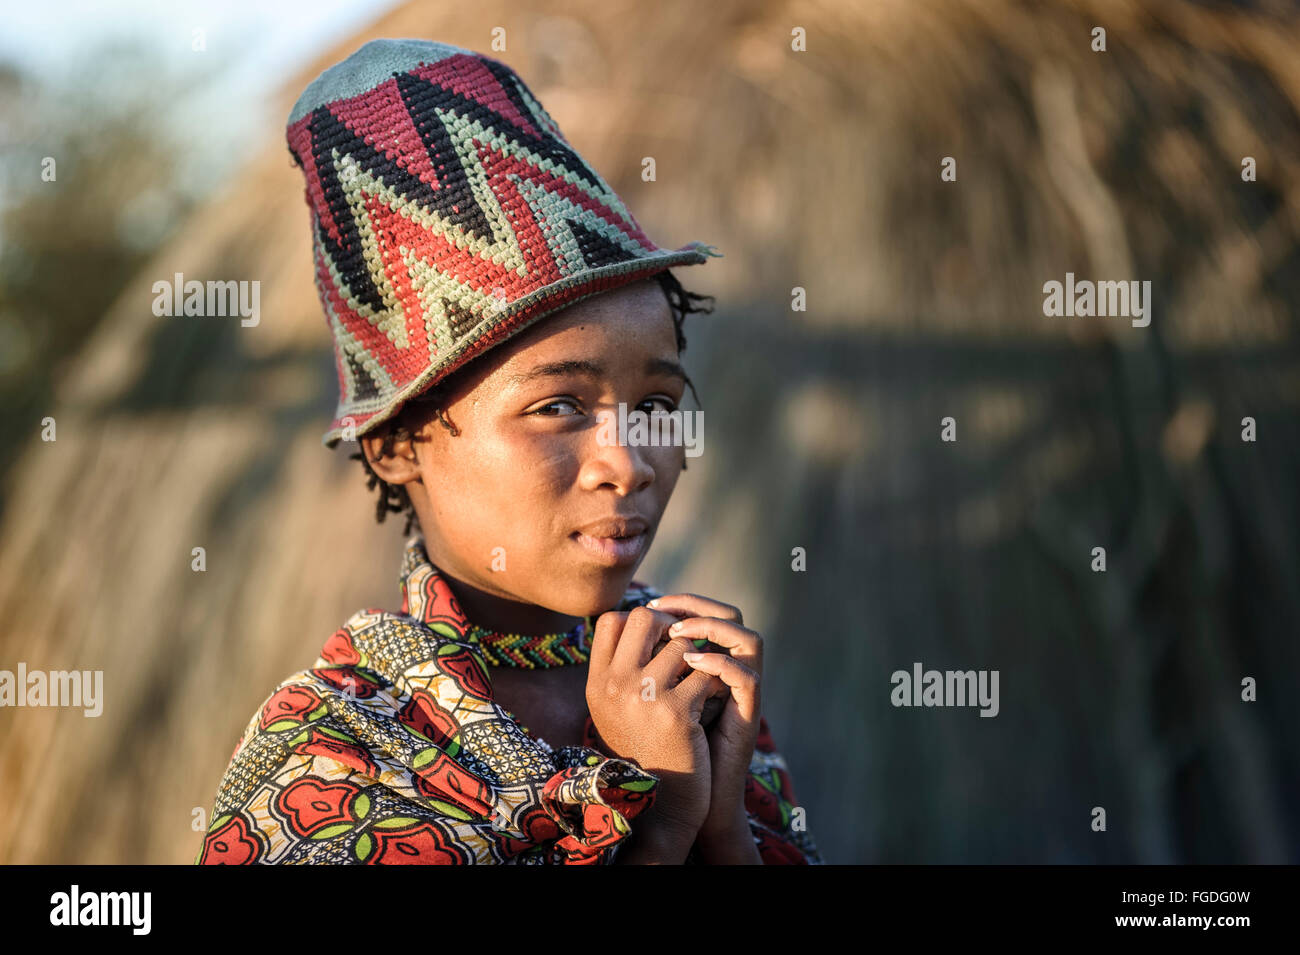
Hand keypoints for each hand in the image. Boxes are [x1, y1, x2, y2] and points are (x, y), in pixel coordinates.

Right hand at [585, 606, 725, 842]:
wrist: (661, 806)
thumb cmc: (644, 753)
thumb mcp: (615, 711)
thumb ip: (621, 670)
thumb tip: (640, 619)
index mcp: (597, 683)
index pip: (611, 619)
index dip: (640, 621)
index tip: (659, 640)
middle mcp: (614, 685)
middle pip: (644, 618)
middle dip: (672, 628)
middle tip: (685, 651)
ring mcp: (644, 696)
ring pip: (682, 644)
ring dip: (698, 660)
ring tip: (699, 684)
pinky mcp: (677, 711)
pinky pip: (705, 673)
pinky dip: (715, 684)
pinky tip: (713, 702)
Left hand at [646, 594, 762, 861]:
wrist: (684, 800)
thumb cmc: (660, 751)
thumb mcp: (642, 702)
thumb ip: (639, 669)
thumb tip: (611, 634)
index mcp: (708, 664)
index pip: (708, 613)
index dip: (681, 602)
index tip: (652, 605)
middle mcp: (730, 672)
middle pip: (730, 614)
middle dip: (693, 604)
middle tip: (661, 609)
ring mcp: (742, 692)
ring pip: (747, 637)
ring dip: (710, 628)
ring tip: (676, 635)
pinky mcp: (747, 714)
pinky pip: (746, 675)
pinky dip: (719, 663)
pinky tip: (691, 664)